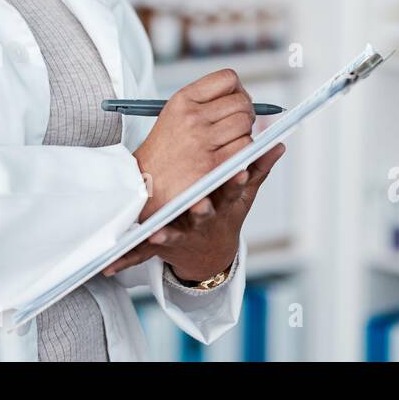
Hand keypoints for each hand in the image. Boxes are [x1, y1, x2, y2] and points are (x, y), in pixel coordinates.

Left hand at [103, 142, 285, 279]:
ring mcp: (183, 233)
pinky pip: (145, 251)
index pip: (232, 190)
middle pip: (204, 214)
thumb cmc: (223, 212)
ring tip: (157, 233)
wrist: (206, 254)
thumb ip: (257, 169)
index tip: (240, 172)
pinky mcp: (163, 243)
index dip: (237, 181)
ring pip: (175, 233)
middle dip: (202, 210)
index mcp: (223, 203)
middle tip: (201, 204)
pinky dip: (133, 254)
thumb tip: (278, 142)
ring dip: (168, 235)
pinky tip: (120, 257)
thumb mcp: (242, 196)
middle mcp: (204, 219)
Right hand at [131, 69, 255, 222]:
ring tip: (232, 141)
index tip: (235, 102)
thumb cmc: (163, 150)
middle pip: (241, 102)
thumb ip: (203, 100)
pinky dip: (243, 153)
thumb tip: (239, 93)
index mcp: (183, 99)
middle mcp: (192, 116)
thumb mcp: (175, 113)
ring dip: (245, 134)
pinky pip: (244, 148)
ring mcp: (202, 140)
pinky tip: (231, 157)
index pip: (228, 79)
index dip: (238, 90)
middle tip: (239, 124)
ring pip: (245, 125)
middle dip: (246, 113)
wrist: (145, 183)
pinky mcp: (212, 164)